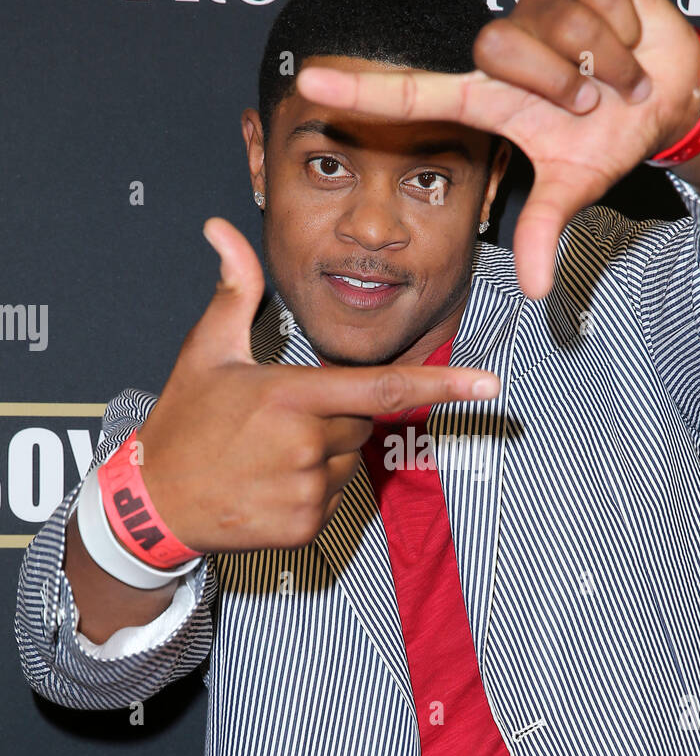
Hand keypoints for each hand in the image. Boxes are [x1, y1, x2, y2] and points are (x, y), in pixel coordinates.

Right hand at [135, 218, 499, 553]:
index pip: (383, 389)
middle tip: (277, 422)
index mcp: (290, 395)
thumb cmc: (184, 423)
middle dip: (336, 414)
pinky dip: (312, 490)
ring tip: (268, 456)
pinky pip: (334, 498)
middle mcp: (306, 444)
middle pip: (362, 421)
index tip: (490, 384)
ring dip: (324, 454)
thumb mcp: (207, 351)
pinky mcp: (306, 526)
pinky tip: (269, 485)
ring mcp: (308, 490)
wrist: (152, 503)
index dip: (443, 386)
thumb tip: (222, 229)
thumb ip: (235, 289)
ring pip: (350, 461)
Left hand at [296, 0, 699, 297]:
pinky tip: (629, 38)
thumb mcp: (574, 186)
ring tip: (618, 78)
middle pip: (500, 48)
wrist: (670, 92)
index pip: (412, 93)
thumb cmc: (608, 135)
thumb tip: (531, 291)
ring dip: (605, 61)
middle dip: (558, 82)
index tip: (309, 84)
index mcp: (487, 97)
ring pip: (558, 23)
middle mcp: (501, 47)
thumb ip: (543, 230)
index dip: (362, 91)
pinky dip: (627, 27)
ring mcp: (536, 4)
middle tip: (591, 103)